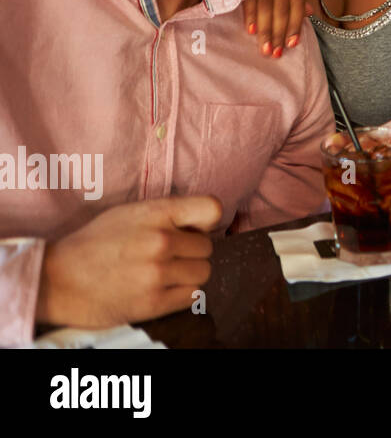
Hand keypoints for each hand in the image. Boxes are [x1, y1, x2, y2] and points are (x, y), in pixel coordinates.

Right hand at [36, 196, 222, 328]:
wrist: (57, 280)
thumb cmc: (94, 243)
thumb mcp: (129, 213)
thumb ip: (167, 214)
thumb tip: (203, 224)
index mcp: (156, 214)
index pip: (212, 209)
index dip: (206, 222)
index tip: (194, 230)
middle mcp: (160, 241)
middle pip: (207, 247)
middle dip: (191, 252)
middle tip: (170, 256)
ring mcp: (157, 274)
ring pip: (203, 272)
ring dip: (188, 274)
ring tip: (165, 273)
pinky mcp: (153, 303)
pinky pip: (192, 296)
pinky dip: (182, 293)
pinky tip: (163, 288)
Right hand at [240, 0, 313, 57]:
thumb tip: (309, 13)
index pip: (297, 1)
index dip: (295, 24)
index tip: (291, 45)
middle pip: (283, 6)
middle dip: (279, 32)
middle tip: (275, 54)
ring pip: (268, 4)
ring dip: (266, 28)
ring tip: (265, 48)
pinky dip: (252, 13)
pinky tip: (251, 29)